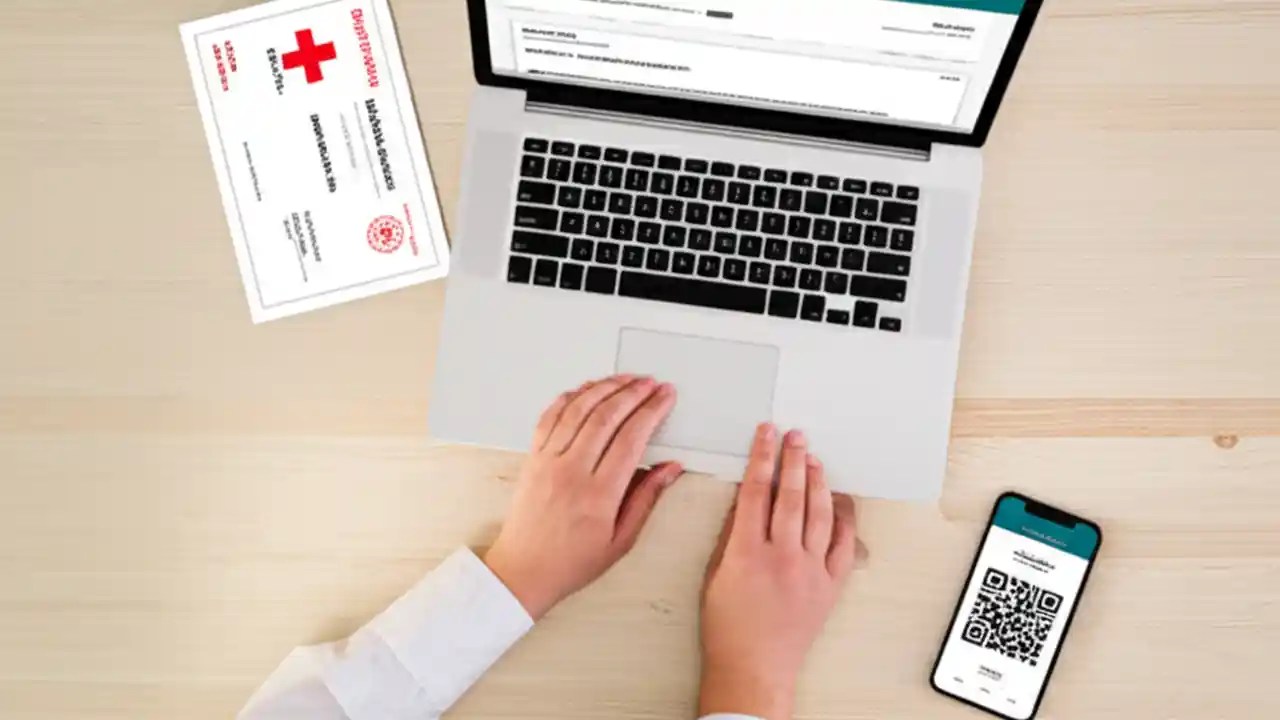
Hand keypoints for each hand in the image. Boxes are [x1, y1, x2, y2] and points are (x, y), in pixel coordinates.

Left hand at [483, 374, 681, 619]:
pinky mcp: (533, 458)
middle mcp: (571, 472)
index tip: (665, 397)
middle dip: (633, 392)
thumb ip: (647, 499)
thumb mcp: (621, 540)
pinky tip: (586, 390)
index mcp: (599, 495)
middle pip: (606, 416)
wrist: (523, 570)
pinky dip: (569, 397)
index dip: (652, 411)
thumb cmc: (571, 561)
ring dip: (604, 387)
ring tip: (625, 379)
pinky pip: (550, 417)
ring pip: (578, 409)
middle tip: (650, 383)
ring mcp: (548, 461)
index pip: (632, 438)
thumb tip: (670, 469)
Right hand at [699, 424, 859, 719]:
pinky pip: (842, 545)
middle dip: (793, 459)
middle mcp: (782, 557)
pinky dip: (843, 519)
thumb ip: (730, 534)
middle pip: (790, 496)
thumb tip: (744, 499)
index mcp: (746, 553)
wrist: (754, 669)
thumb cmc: (727, 629)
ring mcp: (810, 571)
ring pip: (819, 514)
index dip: (761, 457)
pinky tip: (839, 501)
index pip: (756, 491)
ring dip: (817, 481)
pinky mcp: (829, 586)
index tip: (765, 434)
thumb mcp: (714, 574)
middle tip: (795, 436)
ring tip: (814, 459)